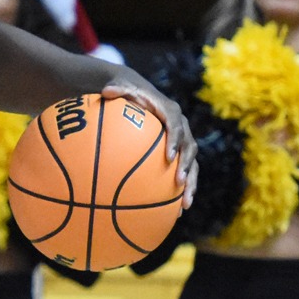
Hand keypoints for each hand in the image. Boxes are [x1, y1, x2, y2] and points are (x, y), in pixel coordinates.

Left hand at [101, 79, 198, 208]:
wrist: (136, 95)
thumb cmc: (125, 93)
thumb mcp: (118, 86)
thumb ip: (116, 89)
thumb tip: (106, 92)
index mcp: (169, 112)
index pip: (176, 126)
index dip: (175, 141)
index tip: (169, 158)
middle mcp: (180, 128)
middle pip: (190, 148)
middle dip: (187, 166)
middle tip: (179, 183)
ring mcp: (180, 143)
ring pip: (192, 165)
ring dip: (191, 184)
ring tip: (184, 205)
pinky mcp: (176, 154)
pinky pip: (182, 173)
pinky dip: (179, 191)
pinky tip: (173, 212)